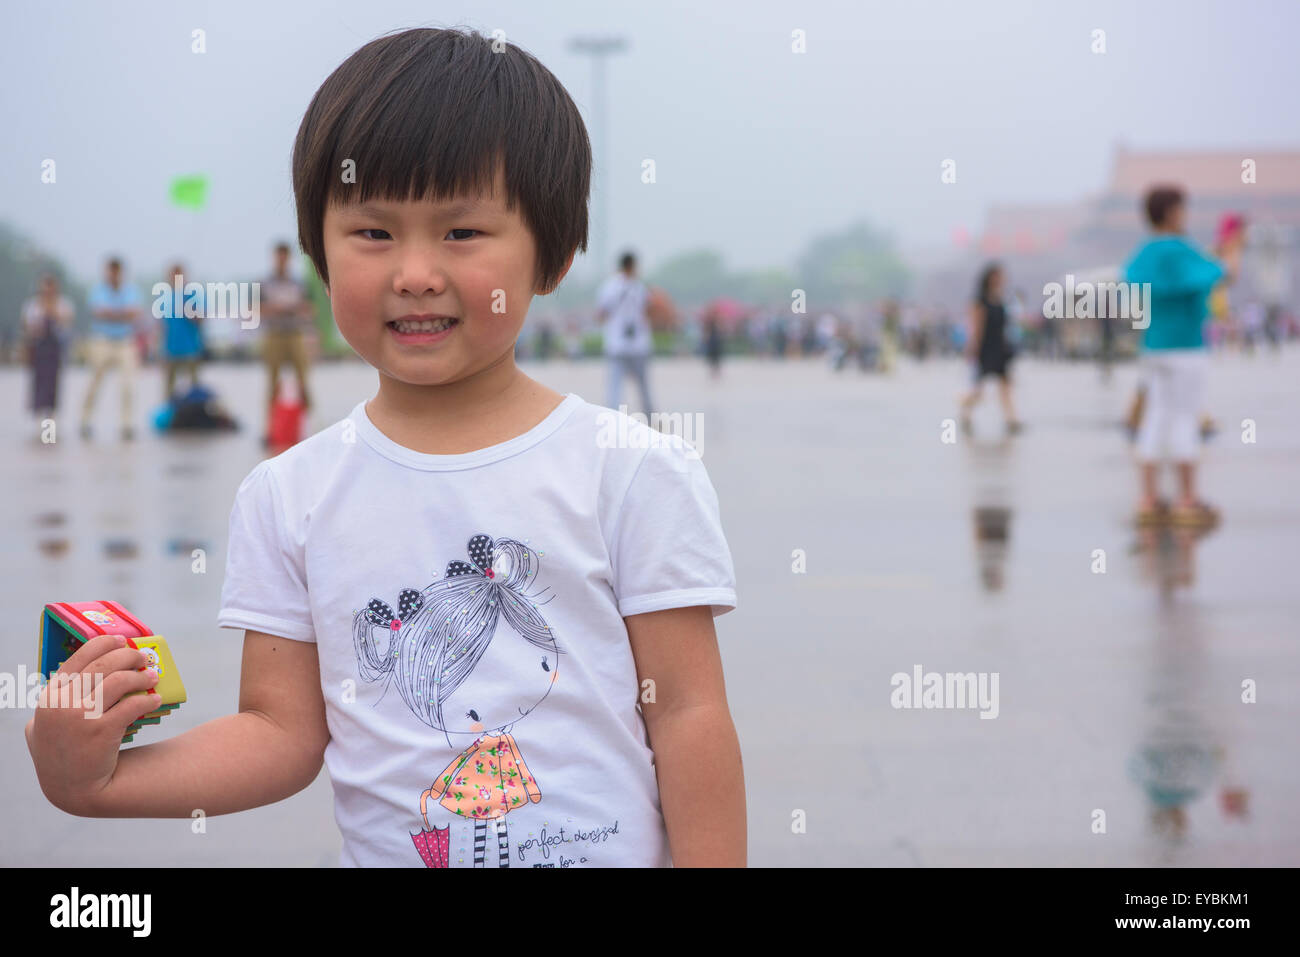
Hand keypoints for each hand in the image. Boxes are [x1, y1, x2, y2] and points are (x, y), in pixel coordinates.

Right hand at [25, 634, 162, 814]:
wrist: (71, 788)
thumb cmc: (60, 754)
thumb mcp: (43, 724)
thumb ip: (54, 700)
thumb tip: (78, 673)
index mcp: (49, 697)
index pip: (80, 657)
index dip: (104, 644)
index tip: (121, 640)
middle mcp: (62, 704)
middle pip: (104, 665)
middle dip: (128, 656)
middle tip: (142, 658)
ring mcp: (81, 718)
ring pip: (119, 681)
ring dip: (141, 676)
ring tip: (153, 677)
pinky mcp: (102, 732)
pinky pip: (132, 705)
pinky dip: (148, 699)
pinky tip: (155, 699)